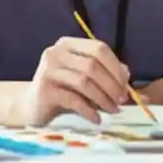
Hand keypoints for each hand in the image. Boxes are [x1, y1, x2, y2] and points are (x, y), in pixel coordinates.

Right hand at [15, 37, 130, 124]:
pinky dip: (89, 110)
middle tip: (121, 100)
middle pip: (92, 65)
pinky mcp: (44, 90)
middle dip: (112, 84)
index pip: (99, 48)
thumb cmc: (63, 91)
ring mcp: (48, 70)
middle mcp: (56, 53)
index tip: (126, 85)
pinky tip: (97, 119)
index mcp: (69, 44)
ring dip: (103, 98)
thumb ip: (107, 76)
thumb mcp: (86, 80)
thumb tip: (131, 80)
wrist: (31, 107)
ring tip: (112, 110)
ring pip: (84, 81)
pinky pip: (73, 99)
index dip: (116, 66)